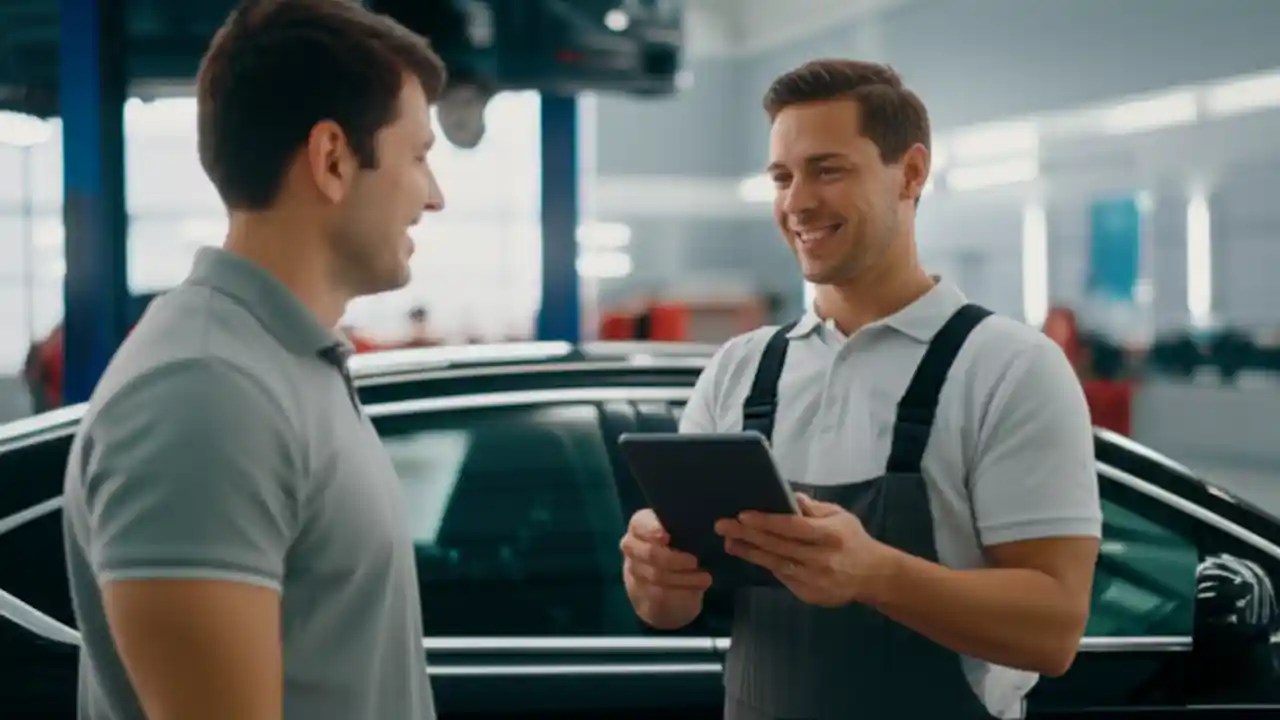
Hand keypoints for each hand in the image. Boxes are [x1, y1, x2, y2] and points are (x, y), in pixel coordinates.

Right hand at [620, 509, 712, 627]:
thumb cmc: (681, 549)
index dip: (652, 530)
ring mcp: (633, 573)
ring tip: (706, 578)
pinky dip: (680, 594)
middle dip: (675, 559)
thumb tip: (711, 525)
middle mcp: (632, 547)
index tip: (667, 537)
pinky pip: (659, 596)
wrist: (670, 583)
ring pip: (656, 577)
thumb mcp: (684, 534)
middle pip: (650, 553)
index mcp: (640, 526)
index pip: (640, 524)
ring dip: (684, 578)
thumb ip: (688, 527)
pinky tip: (696, 591)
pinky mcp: (641, 597)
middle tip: (695, 562)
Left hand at [715, 493, 894, 607]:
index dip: (766, 522)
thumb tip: (787, 495)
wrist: (873, 576)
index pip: (792, 527)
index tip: (743, 515)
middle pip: (777, 546)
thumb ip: (813, 508)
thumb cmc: (853, 540)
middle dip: (747, 535)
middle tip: (723, 526)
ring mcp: (814, 580)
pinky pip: (782, 576)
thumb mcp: (839, 516)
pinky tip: (750, 554)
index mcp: (829, 535)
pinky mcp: (809, 594)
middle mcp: (820, 559)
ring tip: (729, 542)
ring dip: (749, 552)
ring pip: (775, 564)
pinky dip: (766, 564)